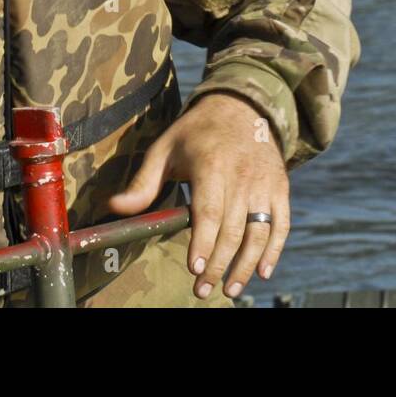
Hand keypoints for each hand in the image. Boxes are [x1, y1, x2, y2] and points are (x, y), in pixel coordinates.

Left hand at [108, 92, 289, 299]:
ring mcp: (264, 182)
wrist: (242, 106)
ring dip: (245, 265)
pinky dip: (274, 250)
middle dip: (219, 264)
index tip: (194, 268)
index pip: (209, 210)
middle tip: (203, 288)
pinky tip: (262, 272)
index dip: (203, 242)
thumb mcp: (165, 148)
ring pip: (259, 231)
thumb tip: (114, 208)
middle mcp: (242, 175)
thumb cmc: (196, 133)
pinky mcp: (279, 187)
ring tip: (229, 289)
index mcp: (211, 164)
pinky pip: (281, 224)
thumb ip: (142, 183)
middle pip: (233, 228)